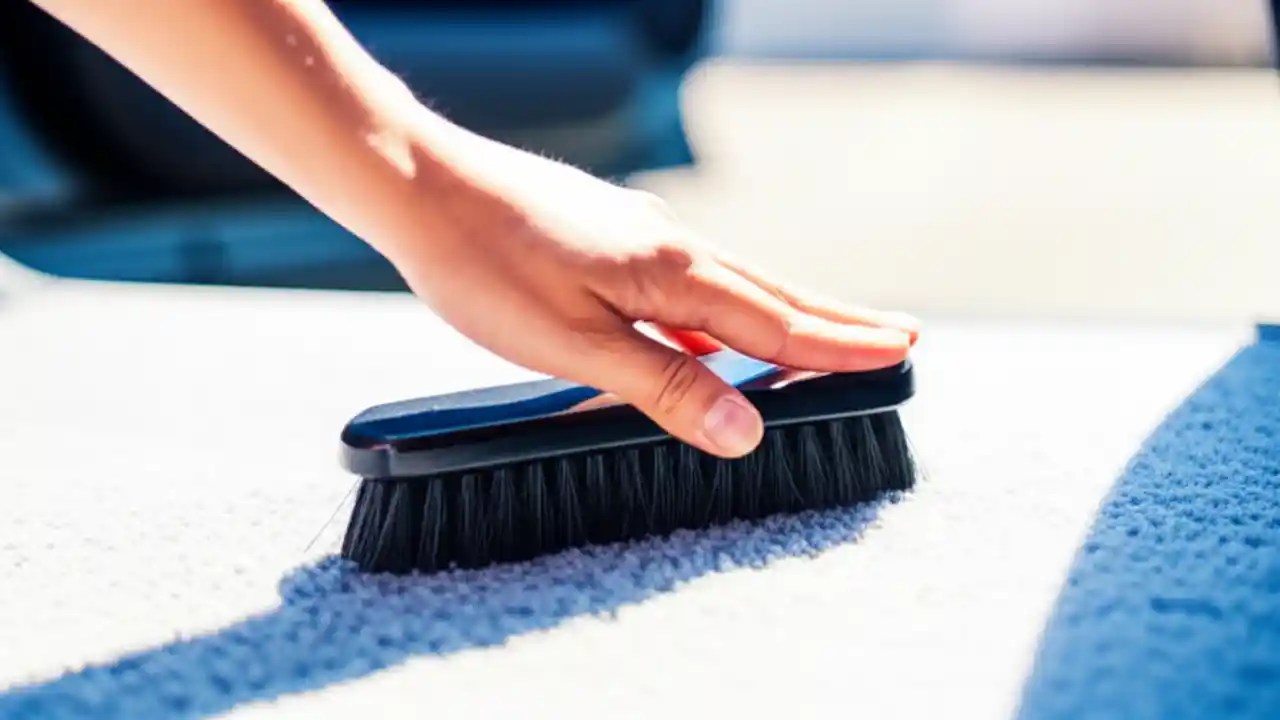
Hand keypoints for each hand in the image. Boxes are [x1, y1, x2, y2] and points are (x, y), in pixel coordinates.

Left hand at [390, 132, 919, 457]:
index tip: (901, 354)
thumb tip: (747, 431)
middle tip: (900, 335)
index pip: (776, 322)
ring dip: (792, 310)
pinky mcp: (614, 235)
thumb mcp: (572, 344)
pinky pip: (694, 279)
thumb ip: (663, 386)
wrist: (421, 186)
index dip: (840, 346)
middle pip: (774, 293)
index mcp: (671, 273)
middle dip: (838, 320)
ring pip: (736, 283)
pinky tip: (721, 325)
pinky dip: (731, 306)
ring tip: (833, 329)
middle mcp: (670, 246)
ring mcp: (643, 236)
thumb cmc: (484, 268)